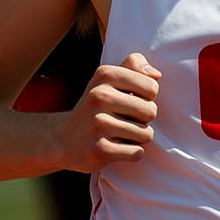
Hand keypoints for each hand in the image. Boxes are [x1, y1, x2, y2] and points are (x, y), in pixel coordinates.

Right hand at [51, 52, 160, 171]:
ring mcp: (98, 123)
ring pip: (146, 134)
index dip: (147, 98)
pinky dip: (131, 153)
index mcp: (105, 75)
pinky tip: (115, 147)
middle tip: (123, 120)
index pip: (152, 87)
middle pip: (151, 111)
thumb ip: (134, 67)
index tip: (129, 102)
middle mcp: (99, 96)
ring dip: (137, 138)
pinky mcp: (100, 149)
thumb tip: (156, 75)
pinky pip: (137, 153)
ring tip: (118, 134)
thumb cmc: (97, 107)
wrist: (64, 140)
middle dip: (143, 120)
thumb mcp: (109, 80)